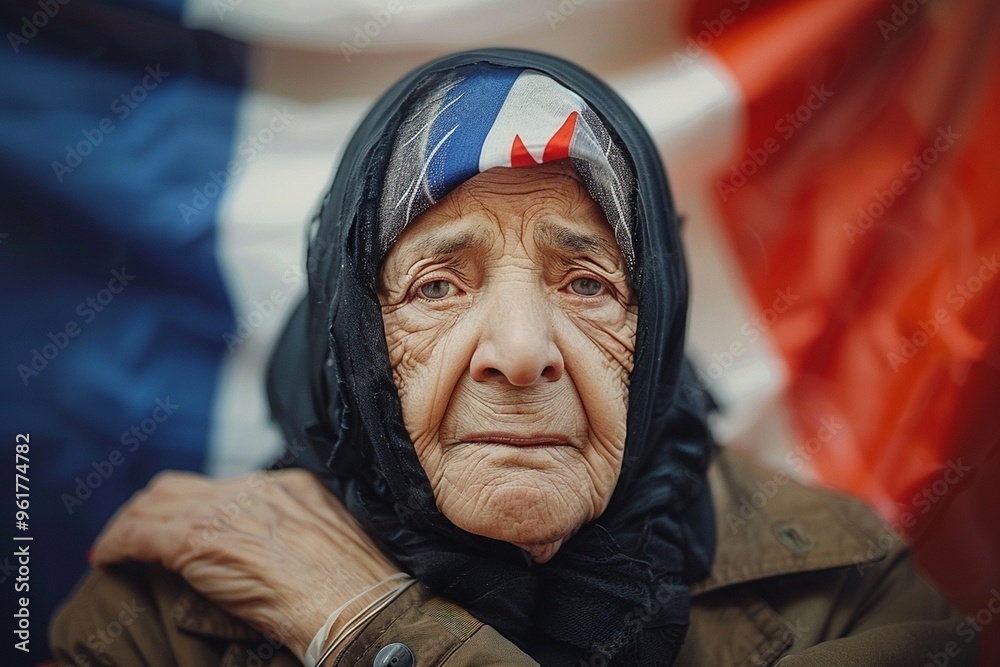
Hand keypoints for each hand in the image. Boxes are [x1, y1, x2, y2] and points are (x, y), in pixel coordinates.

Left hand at [90, 469, 400, 660]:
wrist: (355, 603)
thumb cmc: (356, 590)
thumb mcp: (333, 544)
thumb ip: (302, 534)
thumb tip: (279, 555)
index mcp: (292, 486)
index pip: (227, 487)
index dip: (198, 507)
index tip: (185, 529)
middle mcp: (256, 488)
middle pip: (184, 484)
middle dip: (154, 507)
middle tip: (138, 535)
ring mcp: (226, 510)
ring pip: (155, 500)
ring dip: (130, 523)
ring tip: (116, 547)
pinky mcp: (198, 538)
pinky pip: (140, 533)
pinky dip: (116, 543)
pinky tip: (106, 559)